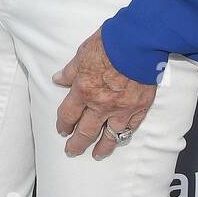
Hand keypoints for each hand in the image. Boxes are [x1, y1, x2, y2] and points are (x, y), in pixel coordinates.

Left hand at [52, 29, 155, 159]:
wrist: (137, 42)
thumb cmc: (109, 43)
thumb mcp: (82, 53)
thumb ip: (70, 71)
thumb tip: (58, 79)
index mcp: (83, 90)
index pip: (68, 115)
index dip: (63, 124)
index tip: (61, 130)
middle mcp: (101, 104)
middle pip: (86, 131)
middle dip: (77, 144)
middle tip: (71, 151)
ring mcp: (121, 109)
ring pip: (109, 136)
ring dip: (101, 147)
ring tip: (96, 155)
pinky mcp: (139, 108)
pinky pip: (130, 128)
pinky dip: (124, 134)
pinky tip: (119, 138)